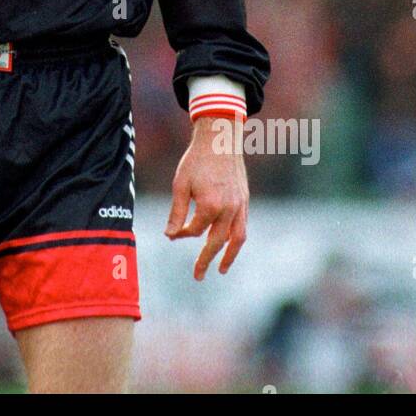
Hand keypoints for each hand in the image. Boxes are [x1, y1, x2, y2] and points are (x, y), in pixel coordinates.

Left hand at [164, 116, 248, 279]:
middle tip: (198, 276)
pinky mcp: (245, 201)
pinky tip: (229, 245)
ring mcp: (240, 206)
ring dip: (229, 256)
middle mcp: (228, 209)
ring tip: (221, 269)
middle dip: (206, 260)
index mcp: (210, 205)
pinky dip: (236, 240)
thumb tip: (170, 236)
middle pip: (217, 242)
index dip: (182, 233)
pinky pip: (243, 226)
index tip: (173, 233)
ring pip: (237, 239)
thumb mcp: (180, 185)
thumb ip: (177, 213)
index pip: (195, 231)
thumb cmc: (196, 161)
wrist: (220, 139)